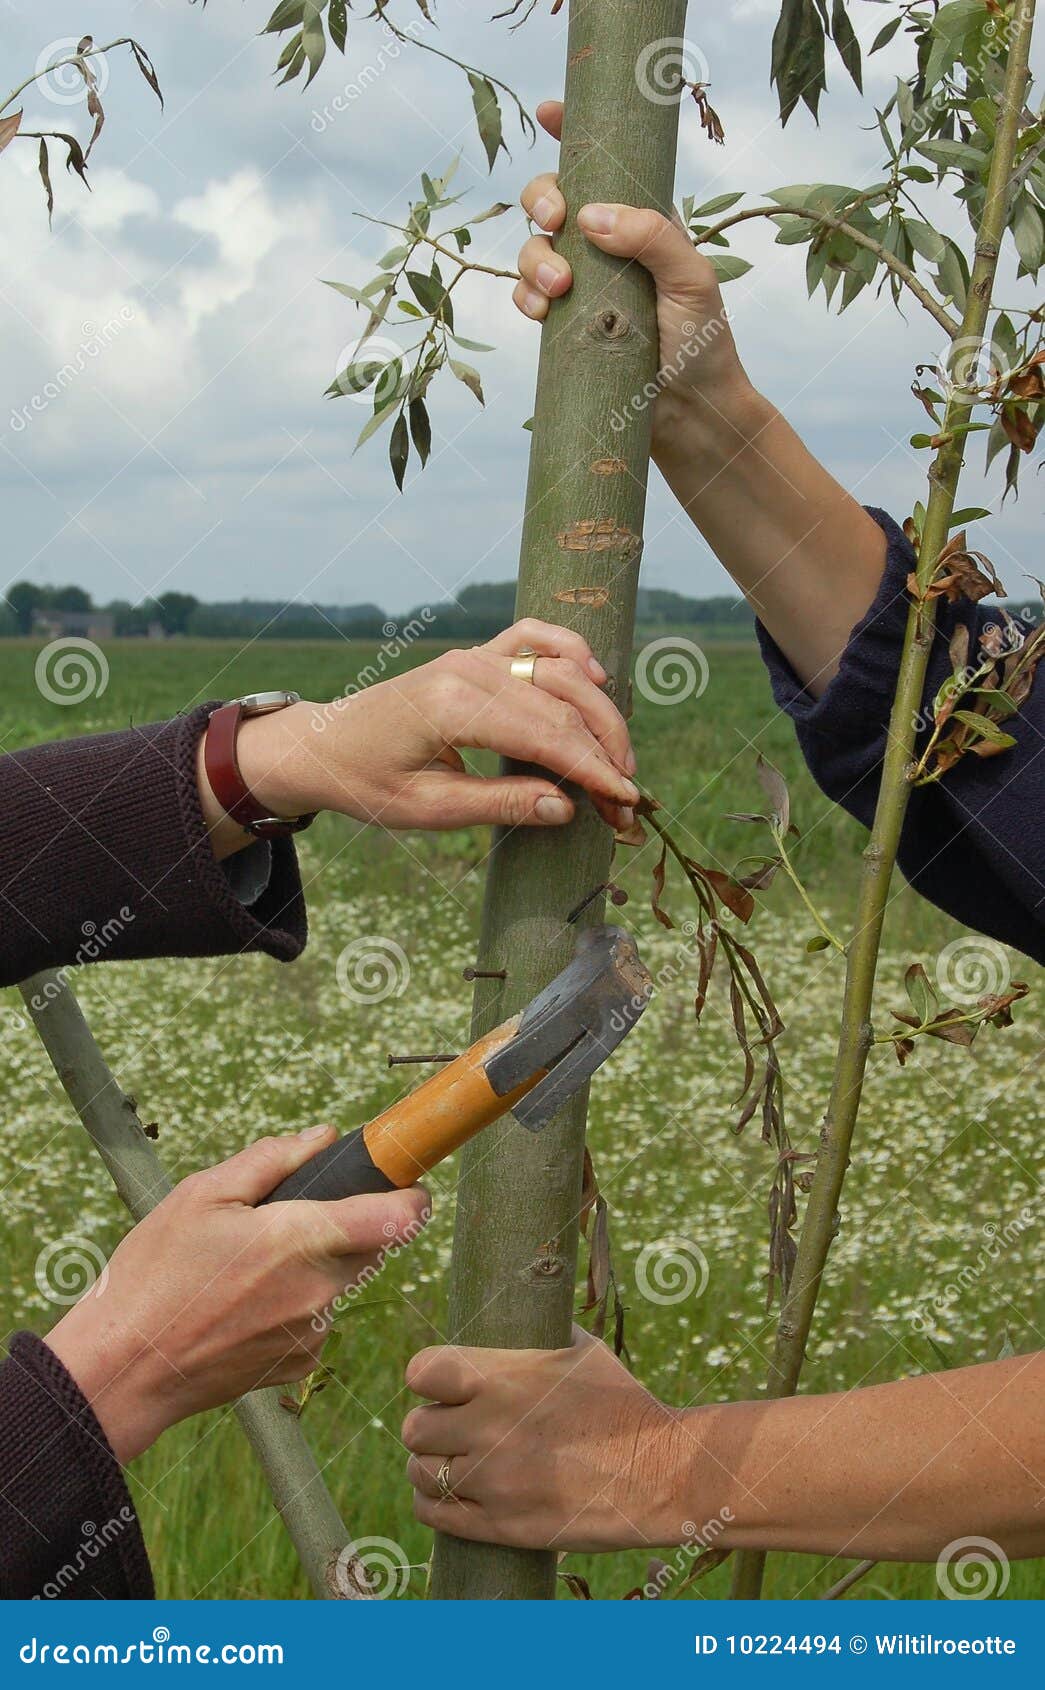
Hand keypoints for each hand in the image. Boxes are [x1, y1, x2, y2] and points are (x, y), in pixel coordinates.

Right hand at [47, 1126, 428, 1462]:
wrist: (123, 1370)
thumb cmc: (154, 1274)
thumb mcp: (202, 1194)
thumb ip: (271, 1159)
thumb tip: (324, 1136)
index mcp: (302, 1239)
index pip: (400, 1217)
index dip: (412, 1195)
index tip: (404, 1182)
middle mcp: (320, 1290)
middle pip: (373, 1245)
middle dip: (351, 1224)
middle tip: (293, 1218)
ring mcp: (313, 1332)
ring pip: (341, 1281)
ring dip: (317, 1265)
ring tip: (250, 1267)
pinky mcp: (300, 1364)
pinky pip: (317, 1318)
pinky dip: (296, 1303)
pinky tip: (244, 1304)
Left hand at [203, 618, 638, 853]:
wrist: (321, 745)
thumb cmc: (367, 782)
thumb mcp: (427, 810)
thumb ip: (498, 806)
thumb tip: (565, 807)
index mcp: (453, 707)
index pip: (546, 736)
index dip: (594, 770)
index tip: (628, 802)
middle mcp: (469, 670)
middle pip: (563, 703)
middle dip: (604, 752)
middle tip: (628, 799)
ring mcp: (473, 656)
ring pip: (560, 671)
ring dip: (598, 714)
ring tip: (618, 761)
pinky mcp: (474, 656)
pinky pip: (534, 638)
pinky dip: (571, 653)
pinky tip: (597, 681)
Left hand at [402, 1327, 691, 1551]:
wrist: (659, 1471)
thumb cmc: (621, 1402)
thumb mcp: (580, 1350)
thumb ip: (535, 1336)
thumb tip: (516, 1312)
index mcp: (501, 1378)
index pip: (422, 1372)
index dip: (427, 1378)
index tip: (441, 1384)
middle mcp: (488, 1428)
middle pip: (415, 1428)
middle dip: (431, 1426)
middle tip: (453, 1427)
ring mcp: (493, 1480)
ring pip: (421, 1474)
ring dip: (432, 1467)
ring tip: (455, 1462)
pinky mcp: (501, 1525)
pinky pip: (436, 1516)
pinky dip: (436, 1505)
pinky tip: (452, 1495)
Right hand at [515, 101, 749, 451]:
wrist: (691, 416)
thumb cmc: (703, 343)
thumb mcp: (692, 278)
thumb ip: (651, 236)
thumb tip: (588, 215)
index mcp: (639, 224)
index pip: (602, 168)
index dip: (571, 133)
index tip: (549, 112)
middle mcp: (605, 250)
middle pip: (552, 202)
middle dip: (541, 200)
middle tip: (555, 220)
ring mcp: (581, 289)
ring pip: (533, 250)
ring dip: (534, 259)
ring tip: (560, 289)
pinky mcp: (563, 329)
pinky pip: (527, 299)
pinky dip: (526, 298)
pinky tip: (543, 312)